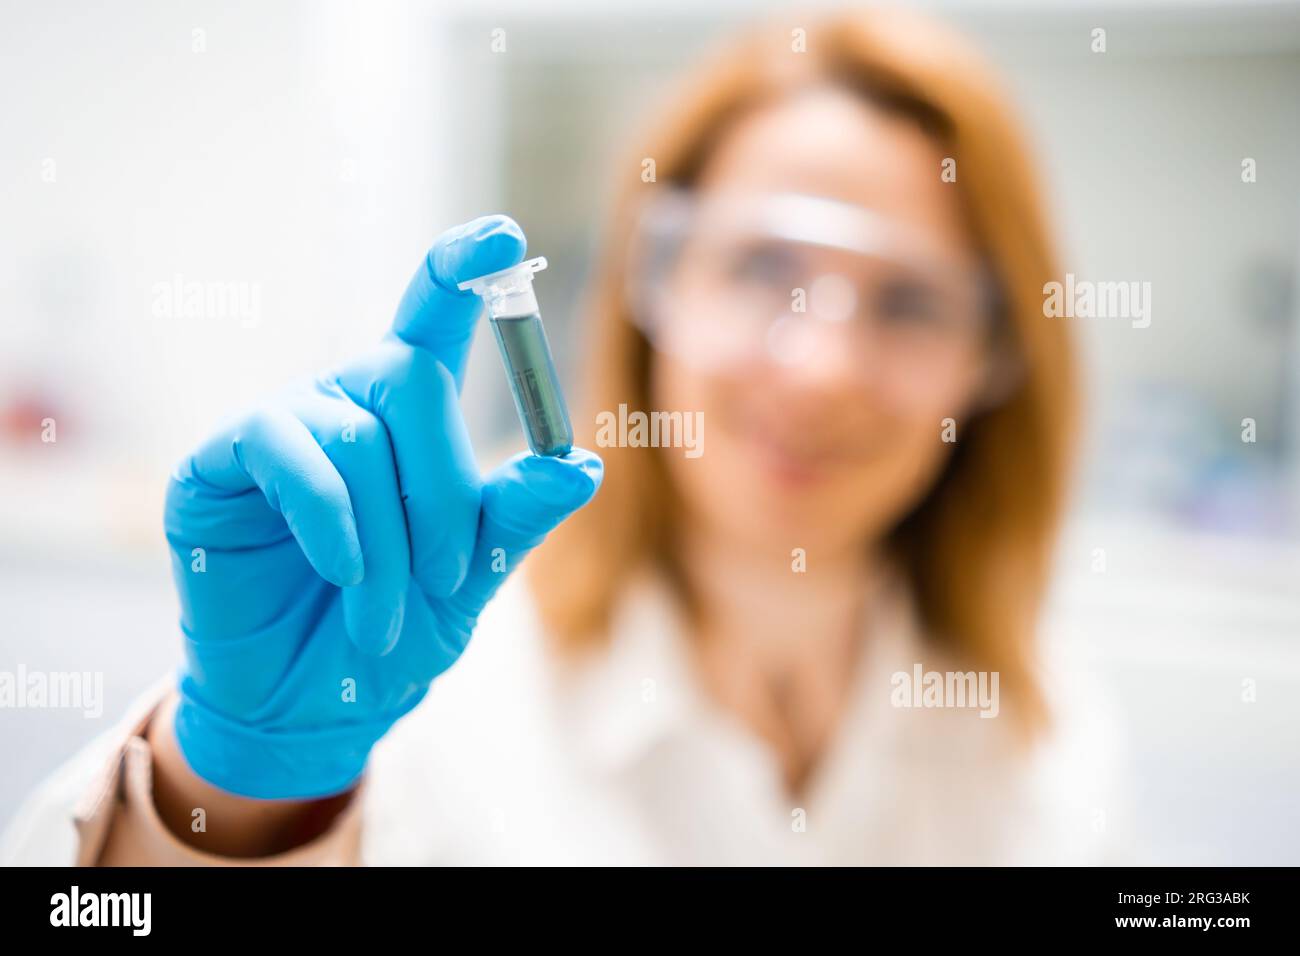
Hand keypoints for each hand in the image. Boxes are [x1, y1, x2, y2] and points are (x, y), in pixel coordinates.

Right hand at [164, 216, 600, 799]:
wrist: (310, 705)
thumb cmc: (394, 631)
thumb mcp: (470, 576)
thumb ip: (514, 514)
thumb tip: (582, 461)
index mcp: (407, 417)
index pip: (433, 321)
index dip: (462, 271)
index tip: (504, 238)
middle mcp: (344, 402)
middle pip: (410, 379)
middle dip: (443, 488)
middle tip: (445, 574)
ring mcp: (280, 428)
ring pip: (357, 437)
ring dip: (387, 539)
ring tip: (385, 613)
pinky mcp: (218, 464)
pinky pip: (285, 453)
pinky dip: (330, 518)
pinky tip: (343, 572)